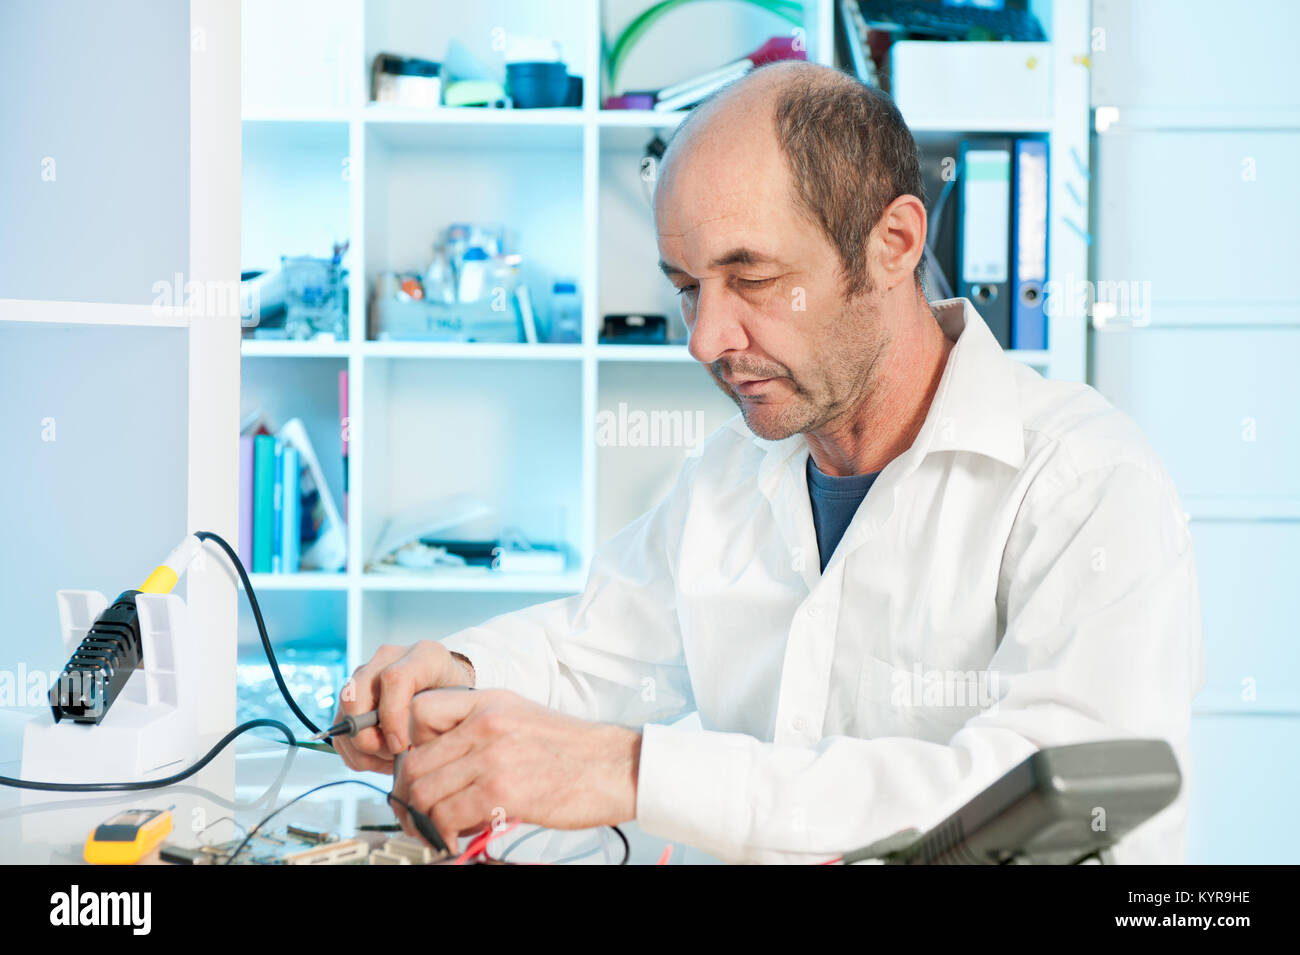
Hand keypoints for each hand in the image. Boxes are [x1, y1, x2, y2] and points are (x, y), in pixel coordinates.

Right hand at [330, 641, 474, 773]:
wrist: (447, 685)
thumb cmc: (454, 695)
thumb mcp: (459, 704)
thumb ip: (436, 719)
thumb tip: (407, 749)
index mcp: (421, 655)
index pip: (393, 679)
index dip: (392, 716)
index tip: (401, 745)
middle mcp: (387, 659)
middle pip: (354, 696)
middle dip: (367, 737)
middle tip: (392, 754)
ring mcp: (366, 675)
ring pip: (343, 718)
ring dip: (362, 751)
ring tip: (391, 760)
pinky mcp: (354, 696)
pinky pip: (341, 732)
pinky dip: (357, 754)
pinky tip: (382, 757)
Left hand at [391, 688, 640, 850]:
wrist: (616, 767)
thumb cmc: (573, 750)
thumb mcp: (521, 717)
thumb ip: (479, 729)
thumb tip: (439, 762)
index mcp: (488, 701)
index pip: (419, 711)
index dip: (408, 745)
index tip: (416, 768)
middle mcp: (485, 723)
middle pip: (414, 761)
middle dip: (408, 795)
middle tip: (417, 815)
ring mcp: (492, 756)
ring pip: (424, 792)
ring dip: (423, 820)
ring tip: (437, 831)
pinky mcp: (502, 792)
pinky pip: (447, 816)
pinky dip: (443, 834)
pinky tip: (457, 838)